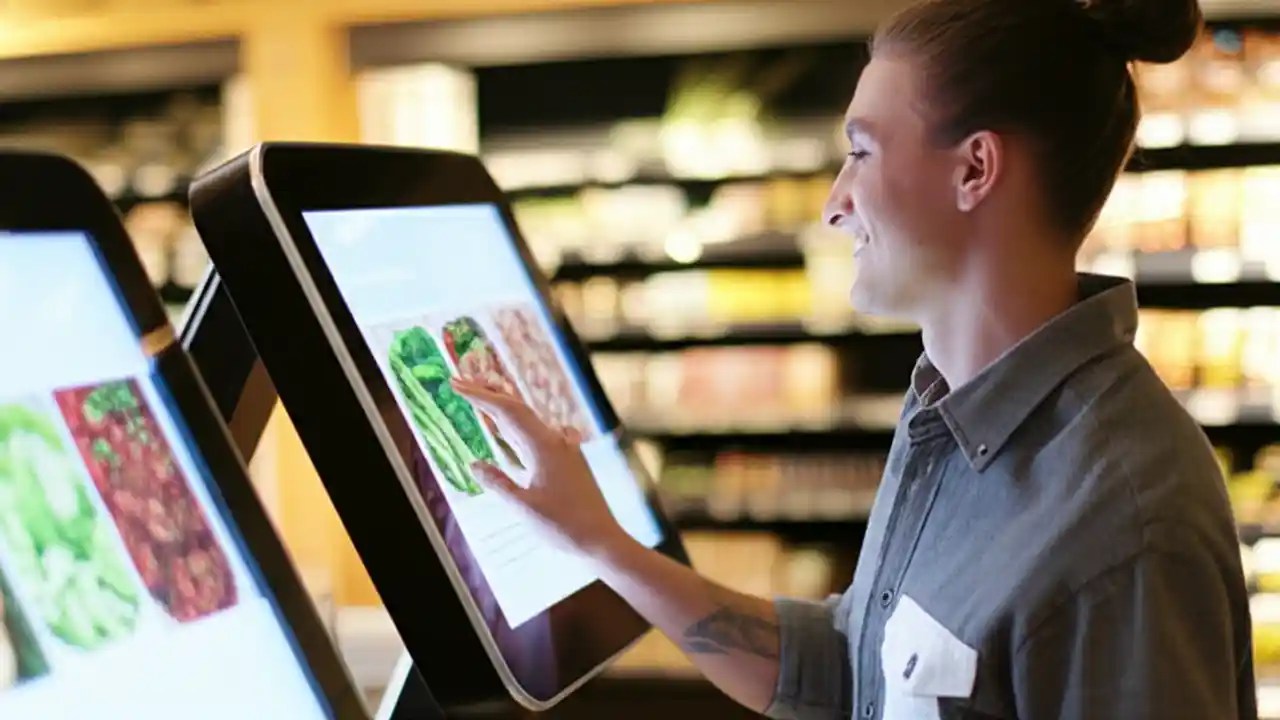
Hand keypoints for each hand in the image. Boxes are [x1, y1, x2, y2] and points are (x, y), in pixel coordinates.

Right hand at [451, 378, 630, 558]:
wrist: (603, 538)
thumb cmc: (565, 526)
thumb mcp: (524, 507)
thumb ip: (498, 483)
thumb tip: (473, 464)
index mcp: (544, 447)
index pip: (507, 412)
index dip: (479, 396)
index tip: (456, 384)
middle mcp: (556, 441)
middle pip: (518, 409)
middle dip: (488, 395)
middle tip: (460, 384)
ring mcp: (565, 449)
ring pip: (528, 421)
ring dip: (502, 409)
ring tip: (478, 401)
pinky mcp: (569, 460)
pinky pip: (537, 434)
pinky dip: (517, 427)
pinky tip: (509, 432)